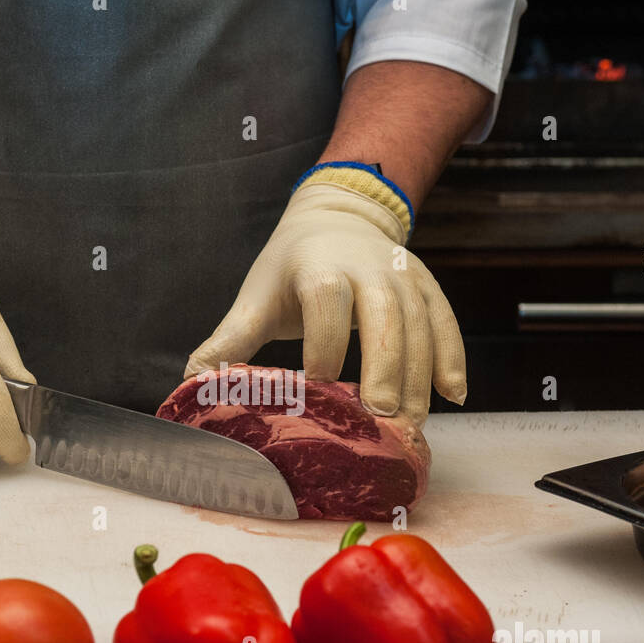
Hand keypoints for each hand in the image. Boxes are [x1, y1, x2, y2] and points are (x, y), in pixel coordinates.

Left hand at [184, 176, 466, 425]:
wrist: (339, 215)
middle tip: (380, 417)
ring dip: (418, 378)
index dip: (325, 343)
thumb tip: (191, 383)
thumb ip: (229, 341)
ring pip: (420, 326)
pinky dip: (452, 360)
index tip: (319, 386)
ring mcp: (405, 278)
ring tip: (410, 426)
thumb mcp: (257, 297)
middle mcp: (369, 269)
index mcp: (320, 268)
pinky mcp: (428, 289)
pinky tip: (452, 396)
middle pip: (385, 316)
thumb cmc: (291, 266)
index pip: (327, 302)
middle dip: (385, 367)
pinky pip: (446, 325)